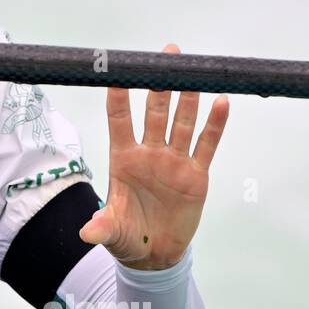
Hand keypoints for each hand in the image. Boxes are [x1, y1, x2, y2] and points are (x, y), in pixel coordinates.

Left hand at [78, 43, 229, 268]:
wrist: (154, 254)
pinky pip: (207, 145)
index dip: (119, 98)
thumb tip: (87, 232)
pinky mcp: (196, 174)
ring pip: (182, 122)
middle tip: (167, 54)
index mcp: (123, 160)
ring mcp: (173, 161)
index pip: (119, 122)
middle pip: (154, 112)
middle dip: (159, 84)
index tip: (117, 72)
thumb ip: (102, 227)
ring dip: (187, 96)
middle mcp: (149, 154)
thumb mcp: (111, 233)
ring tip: (192, 70)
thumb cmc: (127, 236)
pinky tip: (222, 103)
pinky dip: (215, 125)